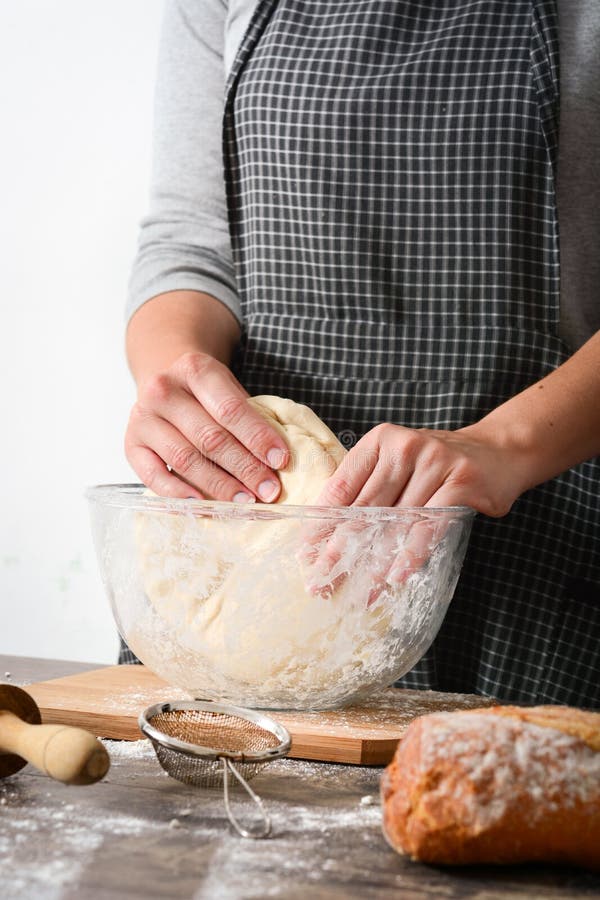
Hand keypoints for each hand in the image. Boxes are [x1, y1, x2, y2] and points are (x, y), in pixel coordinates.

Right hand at [125, 351, 289, 500]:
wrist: (166, 383)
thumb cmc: (207, 394)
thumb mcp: (229, 390)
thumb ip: (250, 418)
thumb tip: (277, 461)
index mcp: (195, 369)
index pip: (231, 409)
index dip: (257, 437)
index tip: (280, 461)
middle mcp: (163, 390)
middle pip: (210, 437)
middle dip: (245, 468)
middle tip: (269, 489)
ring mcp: (142, 417)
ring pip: (185, 459)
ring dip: (219, 485)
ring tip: (245, 500)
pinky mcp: (130, 444)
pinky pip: (154, 476)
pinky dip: (179, 494)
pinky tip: (203, 504)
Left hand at [308, 422, 526, 600]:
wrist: (499, 452)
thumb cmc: (437, 465)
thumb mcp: (398, 464)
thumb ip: (367, 488)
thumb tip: (326, 533)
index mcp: (380, 441)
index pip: (342, 487)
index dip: (321, 524)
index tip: (306, 554)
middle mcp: (405, 447)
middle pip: (365, 509)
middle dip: (340, 549)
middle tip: (322, 580)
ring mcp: (435, 462)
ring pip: (396, 523)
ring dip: (375, 562)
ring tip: (359, 591)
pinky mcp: (461, 482)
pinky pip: (429, 527)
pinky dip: (411, 554)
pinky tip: (395, 576)